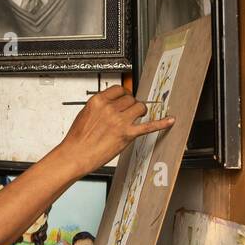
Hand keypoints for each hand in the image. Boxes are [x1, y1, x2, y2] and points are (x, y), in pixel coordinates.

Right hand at [60, 84, 174, 175]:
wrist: (75, 155)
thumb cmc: (77, 139)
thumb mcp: (85, 114)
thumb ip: (100, 106)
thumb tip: (111, 103)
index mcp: (98, 101)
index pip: (119, 90)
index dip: (124, 94)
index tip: (125, 98)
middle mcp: (110, 108)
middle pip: (131, 98)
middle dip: (131, 105)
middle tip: (128, 112)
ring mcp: (120, 121)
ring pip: (140, 107)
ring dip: (140, 112)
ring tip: (137, 117)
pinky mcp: (127, 134)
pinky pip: (148, 126)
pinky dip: (161, 123)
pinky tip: (169, 120)